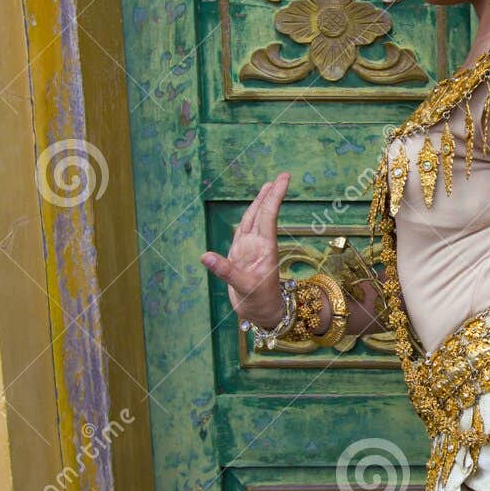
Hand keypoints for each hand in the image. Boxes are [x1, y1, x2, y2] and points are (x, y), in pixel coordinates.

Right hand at [200, 172, 290, 330]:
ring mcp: (250, 249)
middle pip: (263, 213)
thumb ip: (226, 271)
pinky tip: (250, 211)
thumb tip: (205, 257)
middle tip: (281, 176)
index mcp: (265, 248)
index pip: (269, 216)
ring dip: (259, 203)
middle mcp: (259, 245)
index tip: (284, 179)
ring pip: (253, 221)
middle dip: (270, 194)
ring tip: (267, 186)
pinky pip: (242, 233)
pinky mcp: (240, 256)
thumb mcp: (244, 287)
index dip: (274, 196)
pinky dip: (245, 220)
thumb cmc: (259, 302)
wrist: (261, 314)